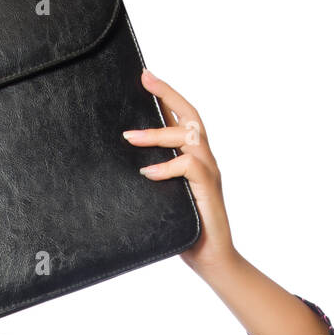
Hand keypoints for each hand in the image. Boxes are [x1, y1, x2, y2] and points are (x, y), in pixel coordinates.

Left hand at [123, 68, 236, 273]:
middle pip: (191, 114)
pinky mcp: (208, 189)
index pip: (182, 118)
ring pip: (189, 136)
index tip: (145, 76)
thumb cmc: (186, 230)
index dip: (166, 95)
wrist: (212, 258)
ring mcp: (208, 172)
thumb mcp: (164, 199)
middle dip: (168, 94)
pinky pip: (189, 166)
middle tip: (144, 79)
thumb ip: (153, 179)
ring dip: (158, 134)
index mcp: (193, 158)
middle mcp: (204, 159)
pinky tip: (148, 174)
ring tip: (130, 138)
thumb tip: (122, 168)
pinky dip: (167, 167)